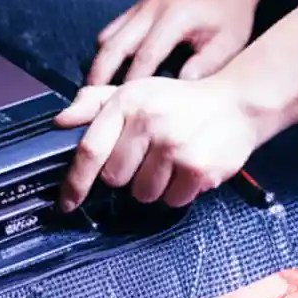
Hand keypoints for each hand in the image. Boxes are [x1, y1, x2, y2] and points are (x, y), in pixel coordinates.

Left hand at [54, 77, 262, 210]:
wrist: (237, 104)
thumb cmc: (177, 102)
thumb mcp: (134, 93)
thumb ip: (93, 105)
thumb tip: (59, 122)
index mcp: (127, 103)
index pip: (90, 150)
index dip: (75, 182)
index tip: (66, 203)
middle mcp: (149, 122)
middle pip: (115, 179)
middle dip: (126, 176)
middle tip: (148, 157)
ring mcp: (175, 146)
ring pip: (143, 194)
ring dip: (153, 186)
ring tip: (170, 162)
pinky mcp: (199, 167)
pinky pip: (172, 200)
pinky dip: (178, 192)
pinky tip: (188, 170)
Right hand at [88, 0, 259, 85]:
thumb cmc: (230, 11)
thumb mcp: (230, 40)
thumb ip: (206, 64)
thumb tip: (179, 87)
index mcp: (174, 17)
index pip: (145, 56)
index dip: (133, 83)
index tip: (126, 105)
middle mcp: (150, 10)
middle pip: (113, 46)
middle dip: (100, 75)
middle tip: (93, 101)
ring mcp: (140, 7)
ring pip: (106, 38)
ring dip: (99, 64)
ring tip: (98, 90)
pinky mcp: (136, 9)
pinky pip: (111, 31)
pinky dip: (105, 51)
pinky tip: (109, 70)